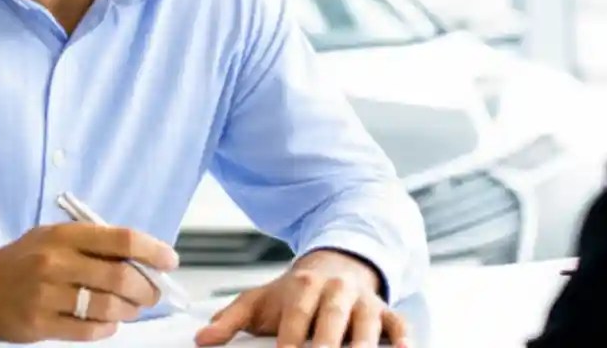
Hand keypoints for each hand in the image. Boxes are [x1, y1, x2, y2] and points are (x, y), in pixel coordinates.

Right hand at [0, 222, 178, 342]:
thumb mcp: (53, 237)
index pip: (122, 239)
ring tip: (131, 308)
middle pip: (121, 276)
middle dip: (147, 288)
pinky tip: (108, 323)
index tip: (170, 261)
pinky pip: (88, 331)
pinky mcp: (38, 324)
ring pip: (108, 307)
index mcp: (64, 235)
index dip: (153, 251)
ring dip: (130, 310)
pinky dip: (107, 329)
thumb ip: (94, 244)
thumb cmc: (21, 260)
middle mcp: (55, 262)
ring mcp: (46, 295)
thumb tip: (143, 259)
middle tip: (153, 293)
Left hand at [195, 249, 410, 347]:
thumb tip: (202, 340)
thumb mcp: (260, 300)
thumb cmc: (294, 293)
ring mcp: (364, 302)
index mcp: (304, 286)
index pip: (296, 316)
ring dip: (363, 345)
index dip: (290, 339)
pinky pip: (399, 325)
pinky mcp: (386, 312)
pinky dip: (404, 339)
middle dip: (326, 344)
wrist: (334, 267)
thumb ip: (230, 320)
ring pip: (368, 325)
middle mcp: (337, 292)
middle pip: (333, 319)